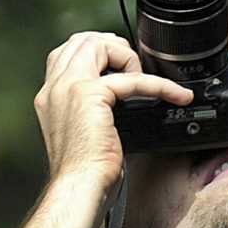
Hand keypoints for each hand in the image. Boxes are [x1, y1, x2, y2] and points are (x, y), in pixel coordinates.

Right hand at [33, 32, 192, 191]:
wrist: (78, 187)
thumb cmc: (85, 172)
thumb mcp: (87, 132)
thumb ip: (95, 111)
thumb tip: (122, 102)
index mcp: (50, 95)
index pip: (67, 53)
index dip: (96, 51)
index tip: (119, 67)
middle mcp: (55, 87)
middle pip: (81, 40)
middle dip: (113, 46)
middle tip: (135, 68)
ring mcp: (69, 88)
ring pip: (98, 44)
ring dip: (128, 57)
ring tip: (144, 81)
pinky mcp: (90, 95)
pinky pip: (132, 79)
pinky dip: (160, 85)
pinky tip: (177, 95)